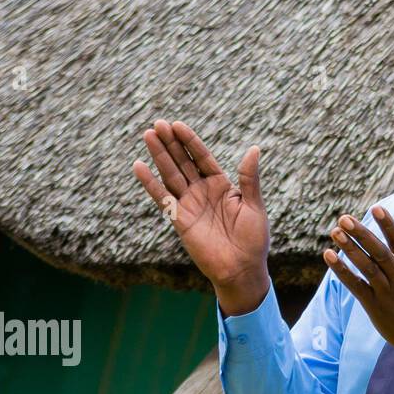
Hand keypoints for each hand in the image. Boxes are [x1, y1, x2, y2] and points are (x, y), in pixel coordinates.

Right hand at [133, 120, 269, 312]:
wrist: (242, 269)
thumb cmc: (253, 240)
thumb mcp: (254, 205)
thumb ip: (249, 178)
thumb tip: (254, 149)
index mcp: (221, 185)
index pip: (202, 157)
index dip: (190, 141)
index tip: (177, 124)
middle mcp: (203, 192)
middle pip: (183, 161)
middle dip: (171, 143)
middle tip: (158, 124)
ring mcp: (190, 205)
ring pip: (171, 175)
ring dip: (159, 156)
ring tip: (148, 135)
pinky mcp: (180, 220)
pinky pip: (163, 198)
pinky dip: (150, 184)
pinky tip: (139, 166)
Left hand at [324, 205, 393, 362]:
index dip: (388, 226)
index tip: (376, 208)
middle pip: (380, 254)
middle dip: (362, 235)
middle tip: (345, 218)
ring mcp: (387, 294)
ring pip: (367, 269)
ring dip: (350, 250)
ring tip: (335, 232)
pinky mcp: (374, 307)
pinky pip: (356, 286)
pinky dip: (342, 272)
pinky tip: (329, 256)